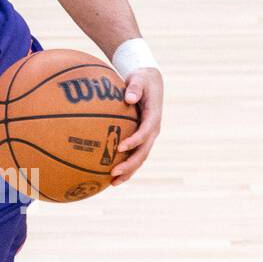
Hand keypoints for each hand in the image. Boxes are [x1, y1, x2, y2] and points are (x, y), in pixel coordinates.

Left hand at [111, 67, 161, 184]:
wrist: (150, 81)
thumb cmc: (141, 78)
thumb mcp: (139, 78)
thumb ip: (134, 87)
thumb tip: (129, 97)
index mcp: (153, 117)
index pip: (145, 132)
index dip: (135, 141)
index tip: (121, 147)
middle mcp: (152, 130)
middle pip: (143, 152)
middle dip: (130, 165)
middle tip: (113, 173)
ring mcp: (148, 136)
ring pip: (140, 158)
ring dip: (128, 171)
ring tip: (112, 183)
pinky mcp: (141, 138)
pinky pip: (133, 154)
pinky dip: (125, 165)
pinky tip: (109, 175)